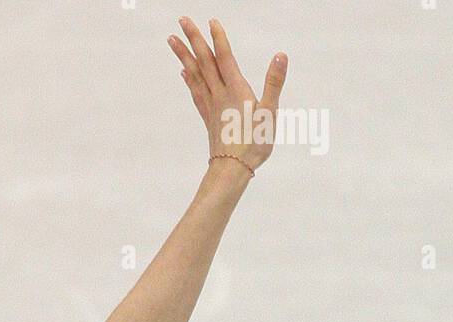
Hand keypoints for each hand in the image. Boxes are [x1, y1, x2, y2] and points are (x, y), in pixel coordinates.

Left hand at [168, 17, 287, 171]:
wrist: (232, 171)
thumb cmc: (254, 144)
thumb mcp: (269, 112)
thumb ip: (274, 82)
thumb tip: (280, 55)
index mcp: (236, 90)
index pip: (225, 58)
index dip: (218, 38)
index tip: (211, 21)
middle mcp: (219, 94)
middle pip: (204, 61)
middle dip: (193, 39)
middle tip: (182, 20)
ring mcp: (211, 106)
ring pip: (195, 74)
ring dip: (184, 55)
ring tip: (172, 40)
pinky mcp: (208, 117)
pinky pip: (196, 92)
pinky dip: (189, 79)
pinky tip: (184, 72)